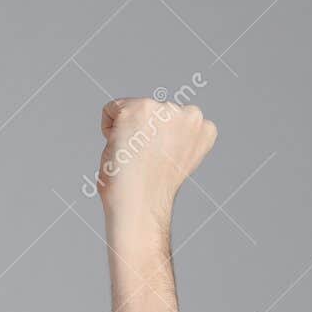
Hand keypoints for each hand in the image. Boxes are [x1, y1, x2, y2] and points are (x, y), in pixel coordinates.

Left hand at [95, 97, 216, 243]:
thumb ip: (174, 138)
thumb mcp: (175, 158)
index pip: (169, 120)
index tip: (155, 161)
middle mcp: (190, 114)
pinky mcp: (138, 108)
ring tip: (134, 155)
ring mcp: (165, 109)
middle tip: (143, 159)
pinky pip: (110, 110)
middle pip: (151, 112)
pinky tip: (120, 148)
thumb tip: (162, 130)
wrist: (140, 203)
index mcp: (204, 128)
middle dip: (141, 131)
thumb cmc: (151, 191)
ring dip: (126, 130)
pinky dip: (108, 128)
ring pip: (132, 110)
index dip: (154, 141)